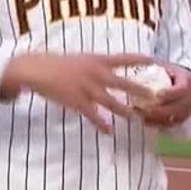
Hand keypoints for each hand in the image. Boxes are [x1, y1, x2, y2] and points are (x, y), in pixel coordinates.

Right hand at [0, 52, 160, 134]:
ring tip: (135, 117)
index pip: (122, 58)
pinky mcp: (77, 102)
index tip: (153, 60)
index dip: (138, 59)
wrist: (36, 69)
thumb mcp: (78, 58)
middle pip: (123, 83)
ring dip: (124, 111)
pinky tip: (109, 131)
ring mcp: (87, 88)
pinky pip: (94, 115)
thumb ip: (92, 65)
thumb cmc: (54, 62)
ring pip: (111, 102)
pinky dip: (102, 124)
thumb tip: (103, 69)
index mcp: (95, 60)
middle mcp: (95, 73)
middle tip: (155, 96)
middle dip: (140, 90)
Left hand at [135, 63, 190, 128]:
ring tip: (136, 112)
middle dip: (155, 109)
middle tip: (139, 105)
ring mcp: (185, 113)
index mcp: (187, 84)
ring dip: (152, 118)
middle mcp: (189, 101)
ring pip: (169, 120)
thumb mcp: (169, 67)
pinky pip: (166, 126)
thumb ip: (156, 66)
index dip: (168, 94)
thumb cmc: (175, 76)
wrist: (190, 88)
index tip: (156, 94)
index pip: (180, 91)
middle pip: (173, 109)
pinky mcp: (180, 122)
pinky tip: (141, 119)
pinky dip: (154, 123)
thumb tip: (135, 59)